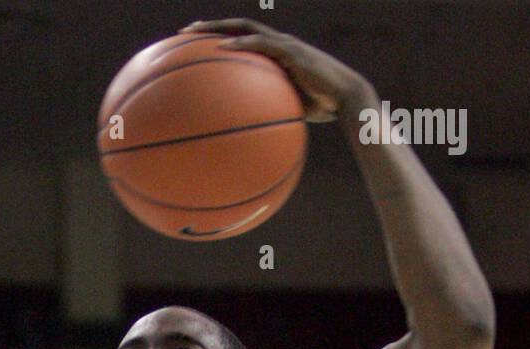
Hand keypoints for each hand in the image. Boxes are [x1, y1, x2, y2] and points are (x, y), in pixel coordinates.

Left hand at [179, 19, 370, 122]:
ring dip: (217, 28)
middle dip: (210, 27)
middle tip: (184, 33)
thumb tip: (249, 140)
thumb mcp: (290, 111)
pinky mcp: (291, 51)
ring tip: (192, 32)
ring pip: (244, 28)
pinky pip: (261, 44)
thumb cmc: (320, 108)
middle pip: (237, 28)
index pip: (243, 41)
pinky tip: (221, 48)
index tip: (195, 47)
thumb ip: (270, 115)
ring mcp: (284, 45)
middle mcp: (277, 44)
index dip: (220, 39)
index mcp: (275, 54)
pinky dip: (240, 44)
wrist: (345, 98)